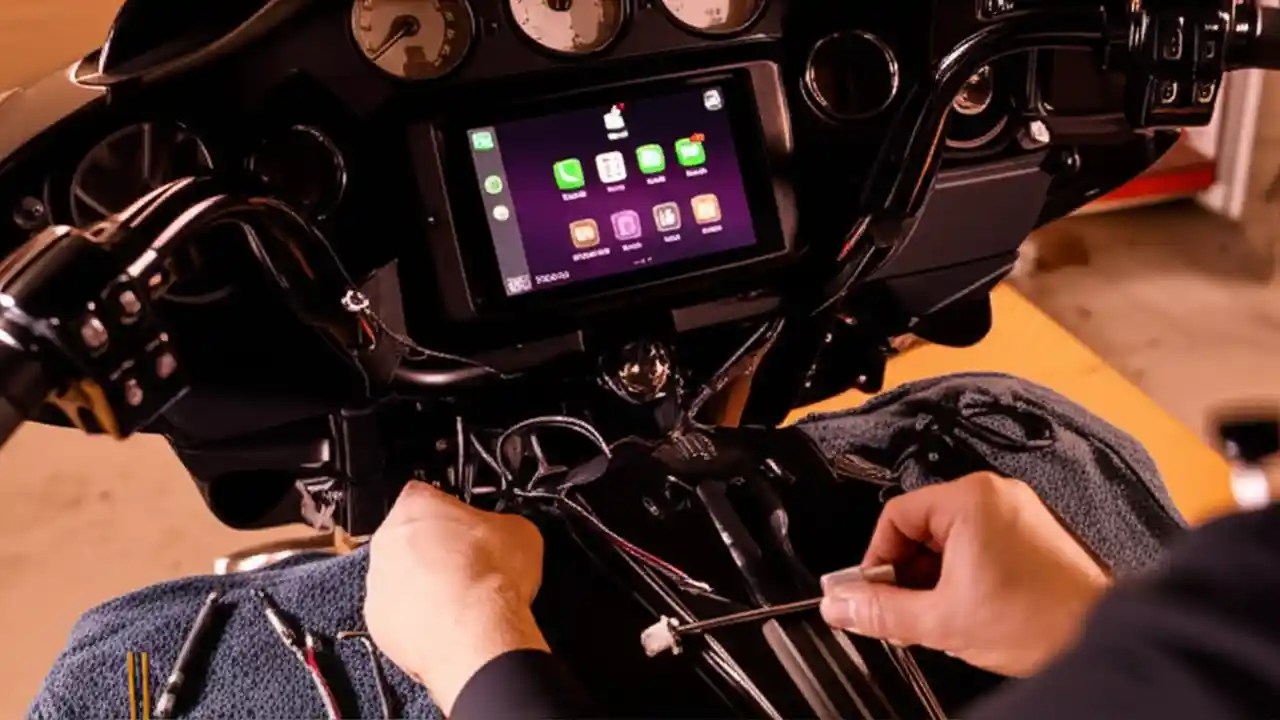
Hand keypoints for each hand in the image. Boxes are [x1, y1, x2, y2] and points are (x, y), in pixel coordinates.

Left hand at [364, 481, 548, 713]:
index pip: (427, 494)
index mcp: (416, 505)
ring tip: (460, 599)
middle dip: (433, 548)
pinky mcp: (378, 621)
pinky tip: (447, 623)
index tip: (467, 524)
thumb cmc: (491, 580)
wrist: (476, 633)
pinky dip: (417, 618)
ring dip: (423, 584)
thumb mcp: (519, 530)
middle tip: (468, 564)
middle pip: (407, 536)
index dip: (451, 510)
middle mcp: (387, 540)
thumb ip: (501, 523)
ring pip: (399, 576)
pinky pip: (396, 614)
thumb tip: (506, 533)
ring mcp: (378, 582)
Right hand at [819, 472, 1109, 676]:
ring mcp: (1016, 513)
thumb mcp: (941, 620)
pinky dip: (963, 576)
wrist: (1101, 639)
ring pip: (948, 540)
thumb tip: (840, 604)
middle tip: (907, 611)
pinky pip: (977, 545)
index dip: (877, 560)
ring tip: (944, 615)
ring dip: (935, 578)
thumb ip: (881, 611)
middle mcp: (995, 496)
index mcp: (970, 500)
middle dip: (908, 574)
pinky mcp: (1030, 534)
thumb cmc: (1040, 622)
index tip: (873, 593)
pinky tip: (968, 609)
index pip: (894, 517)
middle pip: (921, 527)